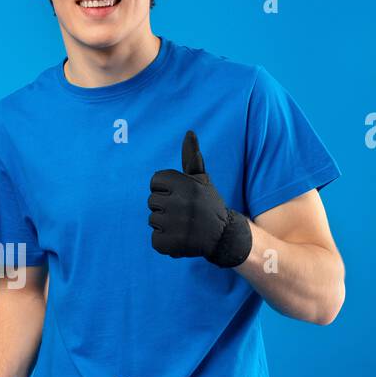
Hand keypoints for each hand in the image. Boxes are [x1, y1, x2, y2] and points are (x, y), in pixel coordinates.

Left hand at [147, 130, 251, 267]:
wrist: (224, 236)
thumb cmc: (208, 204)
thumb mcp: (201, 180)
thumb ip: (191, 157)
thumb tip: (189, 132)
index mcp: (185, 184)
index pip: (155, 181)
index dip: (165, 189)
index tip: (181, 196)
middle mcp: (180, 203)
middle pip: (151, 201)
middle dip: (165, 208)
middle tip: (184, 213)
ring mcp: (175, 225)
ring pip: (152, 221)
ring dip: (165, 225)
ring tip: (184, 226)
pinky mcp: (171, 244)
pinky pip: (155, 240)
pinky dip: (166, 242)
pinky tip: (182, 239)